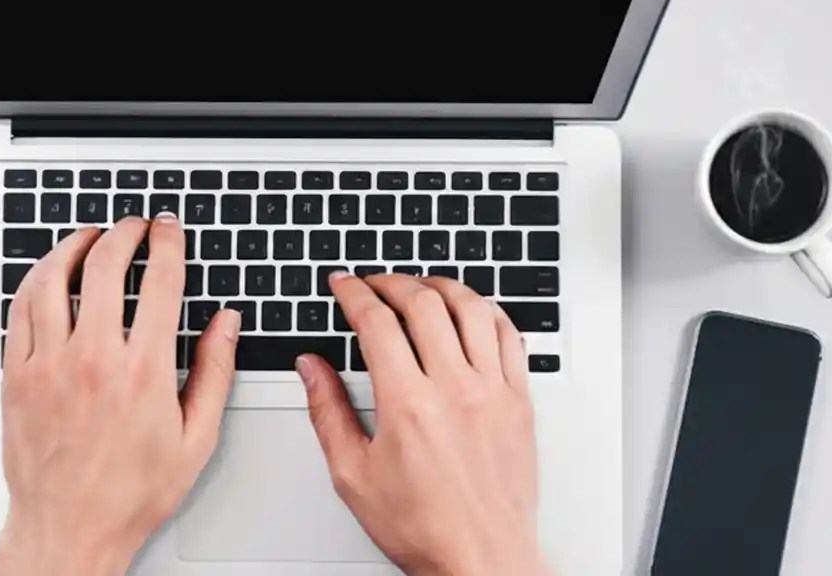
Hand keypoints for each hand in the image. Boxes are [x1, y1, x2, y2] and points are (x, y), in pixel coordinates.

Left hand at [0, 216, 240, 575]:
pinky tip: (50, 273)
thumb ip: (214, 372)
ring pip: (54, 279)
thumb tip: (226, 324)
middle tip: (134, 226)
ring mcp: (48, 366)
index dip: (168, 243)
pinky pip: (20, 310)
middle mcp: (93, 360)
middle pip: (106, 267)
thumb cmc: (130, 494)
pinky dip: (37, 279)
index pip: (159, 281)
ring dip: (75, 245)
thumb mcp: (196, 438)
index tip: (169, 229)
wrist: (68, 530)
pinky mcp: (17, 377)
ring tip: (90, 236)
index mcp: (143, 371)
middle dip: (125, 233)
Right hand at [296, 273, 548, 575]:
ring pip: (472, 309)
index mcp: (407, 404)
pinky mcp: (520, 401)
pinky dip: (488, 312)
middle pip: (423, 303)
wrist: (482, 559)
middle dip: (392, 282)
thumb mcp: (353, 474)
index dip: (354, 294)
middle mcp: (454, 389)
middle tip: (374, 283)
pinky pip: (509, 336)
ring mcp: (493, 391)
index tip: (344, 286)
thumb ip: (327, 412)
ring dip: (442, 286)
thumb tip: (311, 368)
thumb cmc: (422, 527)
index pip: (377, 323)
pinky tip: (473, 311)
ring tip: (421, 286)